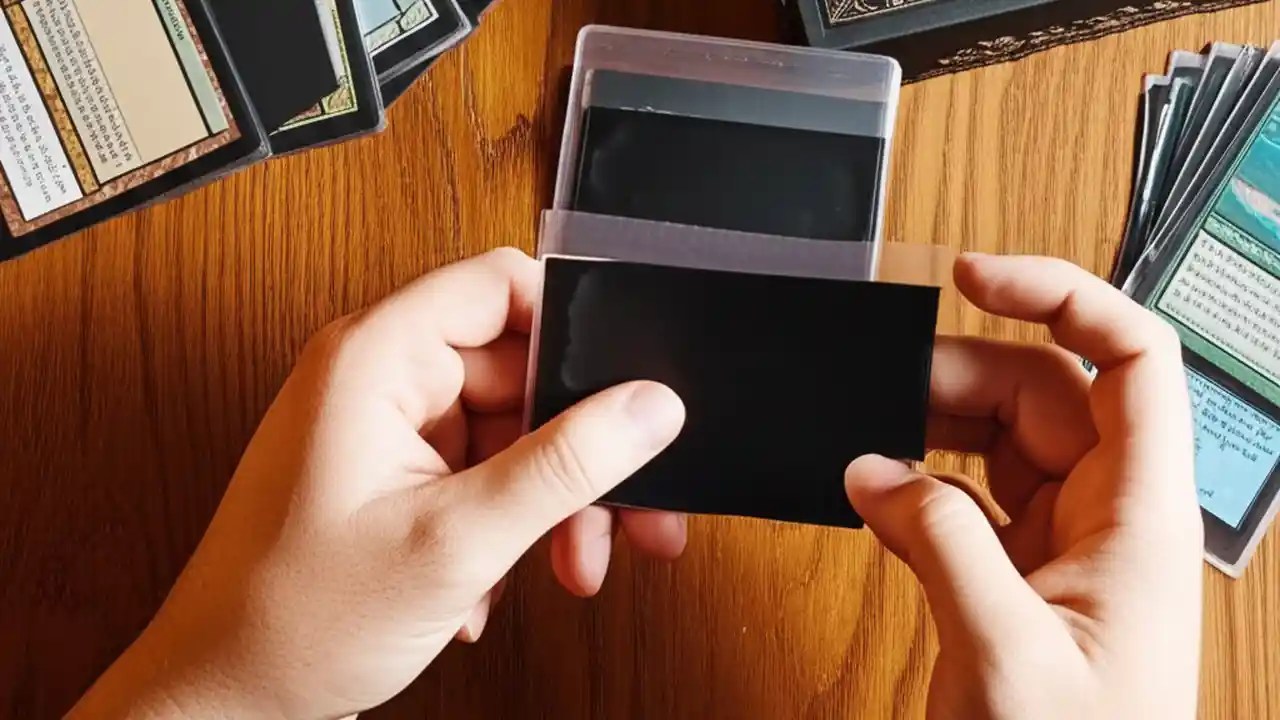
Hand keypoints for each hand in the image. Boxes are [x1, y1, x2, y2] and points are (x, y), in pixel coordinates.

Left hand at [70, 248, 686, 718]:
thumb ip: (564, 466)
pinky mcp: (392, 471)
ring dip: (549, 500)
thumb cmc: (295, 618)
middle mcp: (379, 378)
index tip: (625, 385)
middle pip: (520, 370)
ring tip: (570, 561)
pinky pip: (481, 470)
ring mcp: (386, 427)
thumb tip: (646, 408)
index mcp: (377, 358)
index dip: (572, 328)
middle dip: (577, 447)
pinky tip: (494, 580)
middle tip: (624, 506)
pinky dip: (507, 522)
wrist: (228, 695)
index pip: (498, 285)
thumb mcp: (457, 540)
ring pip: (511, 430)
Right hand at [846, 254, 1202, 719]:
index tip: (975, 277)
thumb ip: (939, 544)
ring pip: (998, 437)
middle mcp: (1106, 514)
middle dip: (957, 369)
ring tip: (864, 436)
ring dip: (928, 425)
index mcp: (1136, 515)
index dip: (1063, 295)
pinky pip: (966, 495)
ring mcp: (1061, 543)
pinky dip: (916, 484)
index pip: (1130, 357)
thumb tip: (877, 469)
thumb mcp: (1005, 652)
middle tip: (876, 381)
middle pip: (1042, 388)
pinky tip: (876, 496)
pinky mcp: (1016, 574)